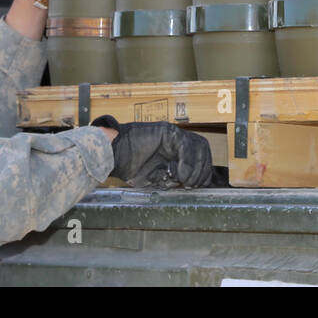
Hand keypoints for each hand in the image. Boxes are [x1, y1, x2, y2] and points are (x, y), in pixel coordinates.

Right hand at [91, 115, 214, 187]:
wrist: (114, 154)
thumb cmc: (131, 167)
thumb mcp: (157, 177)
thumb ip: (173, 179)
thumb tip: (188, 185)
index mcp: (177, 151)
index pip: (201, 157)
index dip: (204, 172)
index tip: (200, 187)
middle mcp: (178, 141)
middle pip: (203, 150)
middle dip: (202, 170)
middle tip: (192, 185)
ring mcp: (174, 134)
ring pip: (198, 146)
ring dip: (195, 167)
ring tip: (186, 181)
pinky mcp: (168, 131)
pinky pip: (185, 143)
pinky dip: (186, 161)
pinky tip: (180, 174)